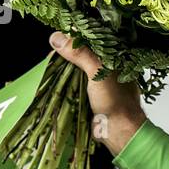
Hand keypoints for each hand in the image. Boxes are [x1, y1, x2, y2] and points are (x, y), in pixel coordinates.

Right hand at [49, 32, 146, 155]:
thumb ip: (80, 54)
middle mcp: (108, 67)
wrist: (119, 131)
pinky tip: (55, 78)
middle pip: (84, 53)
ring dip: (64, 67)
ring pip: (78, 68)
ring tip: (50, 62)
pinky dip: (66, 80)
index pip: (94, 40)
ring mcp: (100, 82)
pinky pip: (76, 83)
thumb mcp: (97, 73)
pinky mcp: (92, 95)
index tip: (59, 37)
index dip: (76, 37)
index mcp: (116, 58)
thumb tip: (58, 38)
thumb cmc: (115, 102)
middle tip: (51, 50)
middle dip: (67, 52)